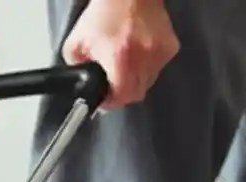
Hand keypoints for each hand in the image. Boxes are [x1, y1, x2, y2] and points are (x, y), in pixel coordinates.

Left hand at [63, 0, 179, 108]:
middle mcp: (142, 56)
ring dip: (135, 80)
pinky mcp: (169, 47)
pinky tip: (137, 55)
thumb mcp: (76, 43)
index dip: (112, 103)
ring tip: (124, 64)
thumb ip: (76, 67)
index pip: (121, 96)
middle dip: (122, 94)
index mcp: (118, 57)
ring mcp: (158, 52)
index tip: (105, 101)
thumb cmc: (104, 13)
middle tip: (113, 86)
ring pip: (148, 82)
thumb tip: (81, 83)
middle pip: (136, 93)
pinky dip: (147, 67)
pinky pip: (158, 68)